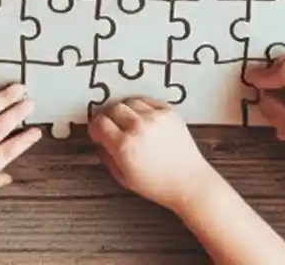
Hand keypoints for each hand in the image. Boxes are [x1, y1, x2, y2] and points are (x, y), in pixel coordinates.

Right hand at [89, 98, 218, 212]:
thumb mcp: (124, 177)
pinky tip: (142, 118)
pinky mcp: (169, 112)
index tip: (98, 132)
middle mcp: (139, 128)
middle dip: (108, 118)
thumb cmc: (159, 184)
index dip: (95, 128)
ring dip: (124, 110)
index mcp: (125, 147)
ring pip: (129, 101)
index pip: (99, 123)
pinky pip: (147, 100)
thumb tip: (100, 141)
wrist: (189, 181)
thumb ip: (107, 156)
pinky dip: (141, 106)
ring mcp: (155, 117)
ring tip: (128, 123)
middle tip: (111, 127)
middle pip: (113, 109)